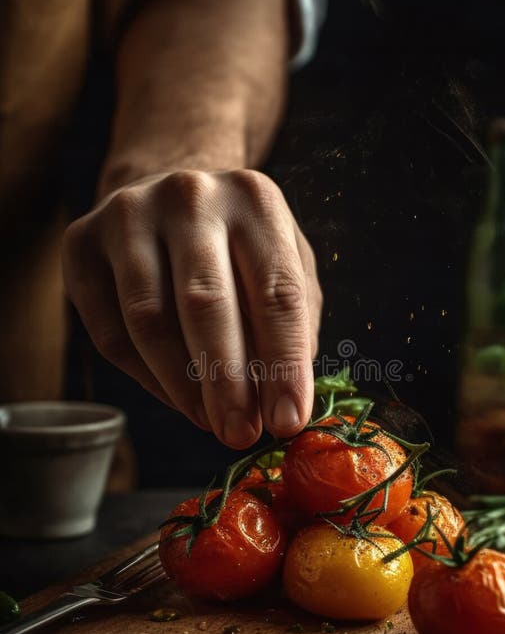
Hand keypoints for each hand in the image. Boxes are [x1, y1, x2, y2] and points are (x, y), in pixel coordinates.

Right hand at [62, 169, 321, 447]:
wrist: (168, 198)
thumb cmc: (238, 246)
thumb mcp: (284, 265)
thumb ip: (293, 325)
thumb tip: (283, 403)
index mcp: (254, 199)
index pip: (277, 292)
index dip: (284, 364)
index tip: (288, 422)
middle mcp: (190, 197)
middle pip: (206, 302)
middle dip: (226, 382)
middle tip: (239, 436)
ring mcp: (128, 215)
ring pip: (149, 319)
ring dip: (181, 386)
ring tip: (209, 423)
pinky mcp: (81, 244)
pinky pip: (110, 330)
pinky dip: (145, 377)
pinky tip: (176, 398)